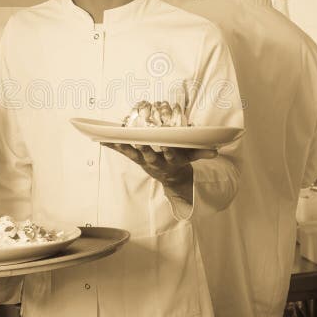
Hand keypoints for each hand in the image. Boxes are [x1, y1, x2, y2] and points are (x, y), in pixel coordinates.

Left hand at [102, 143, 216, 189]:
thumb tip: (215, 152)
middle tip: (136, 140)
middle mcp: (157, 162)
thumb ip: (202, 153)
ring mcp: (144, 161)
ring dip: (122, 146)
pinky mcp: (136, 159)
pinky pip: (123, 152)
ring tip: (112, 138)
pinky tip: (101, 139)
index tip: (164, 143)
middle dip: (142, 148)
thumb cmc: (182, 160)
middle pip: (148, 155)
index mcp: (172, 160)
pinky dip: (112, 145)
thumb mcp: (193, 158)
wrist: (173, 178)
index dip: (168, 150)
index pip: (171, 155)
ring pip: (132, 153)